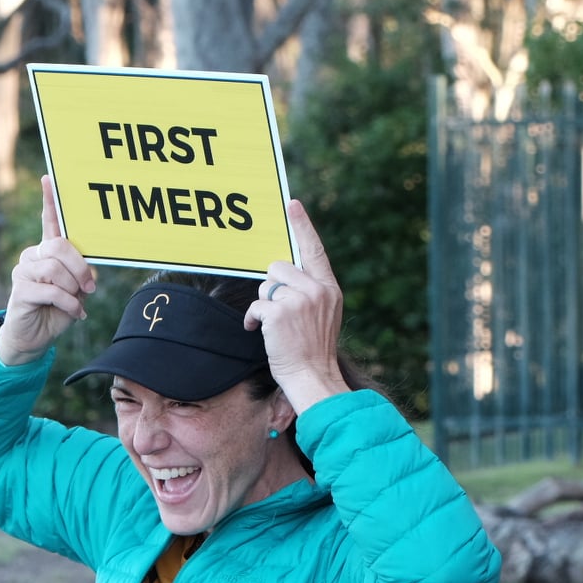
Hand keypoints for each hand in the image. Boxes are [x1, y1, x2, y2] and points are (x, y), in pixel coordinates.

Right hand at [0, 175, 94, 364]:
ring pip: (55, 269)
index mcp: (47, 251)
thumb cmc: (57, 309)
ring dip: (73, 289)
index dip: (50, 200)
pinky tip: (74, 313)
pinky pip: (51, 291)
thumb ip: (80, 274)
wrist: (34, 337)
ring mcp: (23, 271)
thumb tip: (89, 272)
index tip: (49, 178)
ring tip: (77, 303)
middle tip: (89, 287)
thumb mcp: (75, 289)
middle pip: (60, 246)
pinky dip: (68, 303)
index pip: (49, 221)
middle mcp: (33, 256)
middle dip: (80, 267)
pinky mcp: (20, 290)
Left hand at [245, 200, 349, 411]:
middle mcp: (317, 290)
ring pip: (266, 285)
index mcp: (329, 288)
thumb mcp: (322, 316)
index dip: (301, 226)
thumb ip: (310, 292)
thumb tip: (283, 272)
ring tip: (275, 326)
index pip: (314, 250)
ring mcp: (300, 300)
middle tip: (279, 311)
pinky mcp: (280, 312)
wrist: (314, 377)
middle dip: (272, 287)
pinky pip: (256, 305)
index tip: (291, 205)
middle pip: (279, 267)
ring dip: (264, 304)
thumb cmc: (313, 351)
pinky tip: (260, 332)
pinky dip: (254, 319)